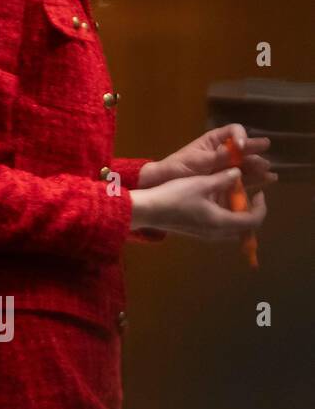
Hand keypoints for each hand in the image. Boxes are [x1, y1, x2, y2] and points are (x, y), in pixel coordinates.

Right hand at [129, 168, 266, 239]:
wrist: (147, 210)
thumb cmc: (175, 196)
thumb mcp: (201, 183)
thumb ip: (223, 179)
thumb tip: (238, 173)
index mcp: (222, 222)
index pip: (253, 220)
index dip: (261, 207)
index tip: (259, 192)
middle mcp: (217, 232)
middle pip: (244, 227)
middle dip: (249, 212)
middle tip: (246, 196)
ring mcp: (206, 235)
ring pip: (231, 228)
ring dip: (236, 214)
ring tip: (231, 197)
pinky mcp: (196, 233)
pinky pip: (219, 228)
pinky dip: (224, 216)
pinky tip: (213, 203)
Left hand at [146, 123, 275, 192]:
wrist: (164, 184)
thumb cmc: (177, 168)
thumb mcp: (197, 161)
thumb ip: (217, 156)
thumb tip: (237, 149)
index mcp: (214, 141)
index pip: (234, 131)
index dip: (241, 137)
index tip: (242, 147)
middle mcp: (223, 151)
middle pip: (244, 149)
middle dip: (255, 155)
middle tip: (264, 163)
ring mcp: (225, 165)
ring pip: (246, 164)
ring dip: (258, 168)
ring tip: (270, 175)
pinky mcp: (225, 179)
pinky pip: (242, 177)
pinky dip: (254, 179)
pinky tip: (266, 181)